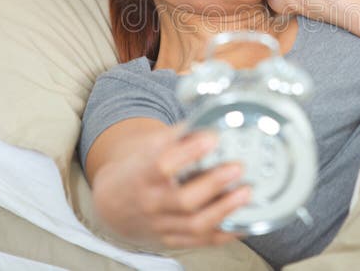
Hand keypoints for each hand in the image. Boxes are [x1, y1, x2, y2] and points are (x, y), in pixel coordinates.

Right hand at [91, 124, 251, 249]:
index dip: (188, 151)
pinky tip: (243, 219)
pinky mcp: (173, 240)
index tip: (212, 137)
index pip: (163, 165)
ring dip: (224, 210)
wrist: (113, 206)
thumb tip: (206, 118)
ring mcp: (162, 225)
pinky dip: (225, 233)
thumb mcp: (147, 148)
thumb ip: (175, 135)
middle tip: (237, 167)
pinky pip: (202, 241)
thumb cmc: (136, 172)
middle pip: (183, 200)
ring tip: (245, 193)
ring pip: (195, 224)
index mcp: (142, 175)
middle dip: (214, 184)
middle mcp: (151, 204)